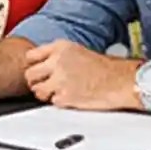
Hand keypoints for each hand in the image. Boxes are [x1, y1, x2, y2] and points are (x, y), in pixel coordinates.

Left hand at [23, 40, 137, 110]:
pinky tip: (71, 96)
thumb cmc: (103, 68)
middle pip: (29, 74)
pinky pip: (52, 102)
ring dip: (45, 94)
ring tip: (58, 91)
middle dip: (36, 82)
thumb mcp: (76, 51)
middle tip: (45, 85)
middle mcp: (57, 61)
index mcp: (59, 47)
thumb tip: (39, 64)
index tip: (38, 71)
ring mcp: (60, 79)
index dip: (33, 66)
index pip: (30, 56)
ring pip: (37, 90)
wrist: (120, 80)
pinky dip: (59, 102)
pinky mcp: (65, 96)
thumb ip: (56, 55)